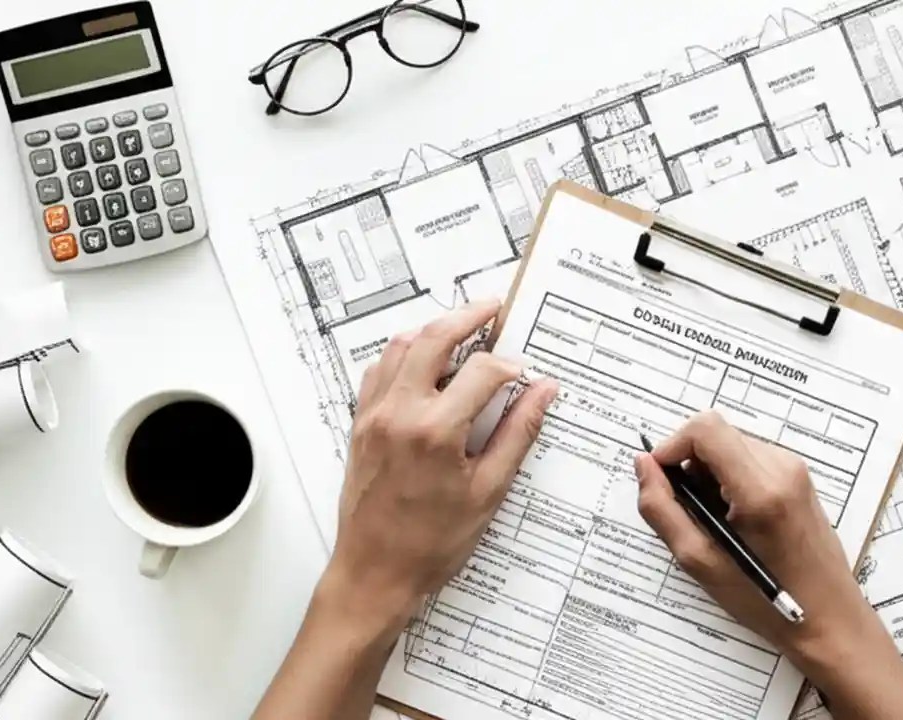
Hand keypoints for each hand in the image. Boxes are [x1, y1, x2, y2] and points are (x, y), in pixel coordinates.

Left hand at [328, 300, 558, 627]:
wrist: (375, 573)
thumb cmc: (430, 543)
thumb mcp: (488, 491)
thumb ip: (518, 434)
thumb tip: (542, 392)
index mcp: (436, 431)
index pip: (481, 371)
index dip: (509, 366)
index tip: (525, 376)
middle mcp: (399, 413)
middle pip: (433, 338)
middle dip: (467, 317)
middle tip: (492, 308)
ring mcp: (374, 416)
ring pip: (399, 347)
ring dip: (431, 331)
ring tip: (459, 330)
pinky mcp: (360, 425)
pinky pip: (377, 371)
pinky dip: (400, 355)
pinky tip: (420, 363)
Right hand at [635, 412, 902, 717]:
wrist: (829, 619)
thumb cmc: (766, 601)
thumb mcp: (700, 561)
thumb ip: (663, 509)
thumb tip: (644, 466)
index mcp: (759, 490)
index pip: (706, 429)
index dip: (672, 445)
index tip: (660, 477)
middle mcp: (782, 469)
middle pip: (716, 433)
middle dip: (689, 462)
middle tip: (686, 507)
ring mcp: (795, 470)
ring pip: (731, 444)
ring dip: (709, 472)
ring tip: (713, 519)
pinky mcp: (799, 477)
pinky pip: (749, 457)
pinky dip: (729, 477)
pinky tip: (733, 517)